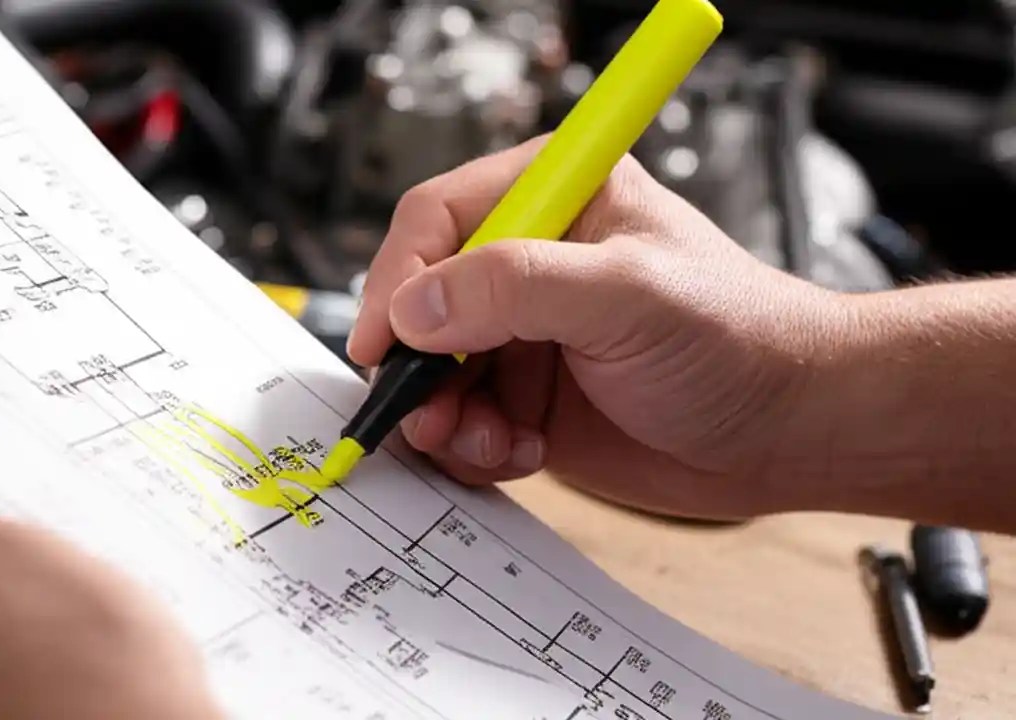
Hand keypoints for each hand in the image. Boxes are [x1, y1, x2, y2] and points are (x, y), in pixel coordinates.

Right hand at [349, 135, 844, 519]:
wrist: (791, 431)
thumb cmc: (741, 339)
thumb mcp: (629, 295)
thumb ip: (517, 287)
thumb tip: (418, 304)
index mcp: (553, 198)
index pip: (437, 220)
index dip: (398, 279)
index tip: (385, 341)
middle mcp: (529, 263)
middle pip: (422, 303)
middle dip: (418, 365)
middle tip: (429, 411)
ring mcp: (526, 334)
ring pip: (434, 371)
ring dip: (446, 416)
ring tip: (491, 442)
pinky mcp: (528, 396)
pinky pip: (463, 421)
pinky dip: (475, 447)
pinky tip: (522, 454)